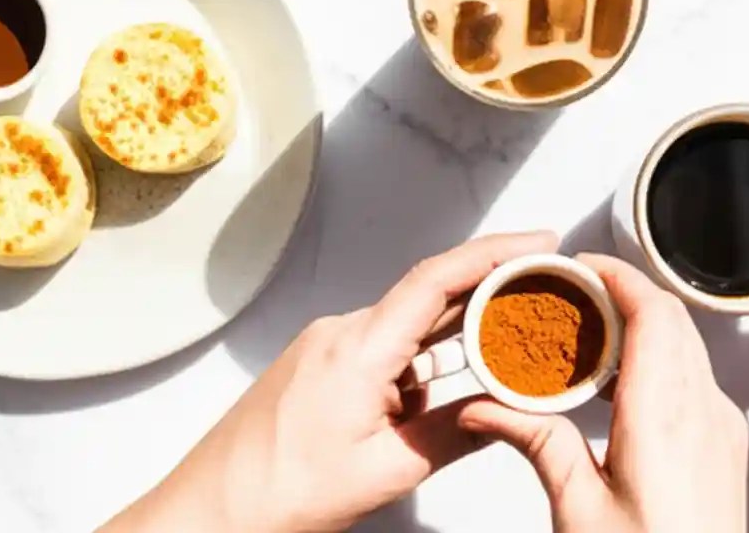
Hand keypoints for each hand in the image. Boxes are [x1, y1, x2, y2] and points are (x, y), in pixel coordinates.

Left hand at [101, 231, 558, 532]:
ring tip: (502, 358)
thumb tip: (502, 411)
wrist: (208, 512)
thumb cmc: (275, 494)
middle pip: (428, 296)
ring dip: (455, 338)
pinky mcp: (319, 366)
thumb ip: (454, 435)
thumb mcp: (385, 471)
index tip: (537, 243)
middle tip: (540, 301)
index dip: (494, 253)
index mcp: (357, 349)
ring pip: (408, 326)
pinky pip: (384, 348)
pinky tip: (442, 392)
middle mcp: (340, 334)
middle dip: (488, 295)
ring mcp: (326, 347)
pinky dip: (420, 362)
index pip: (437, 279)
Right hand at [460, 254, 748, 532]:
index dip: (617, 274)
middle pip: (672, 318)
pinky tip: (621, 383)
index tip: (582, 266)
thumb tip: (488, 409)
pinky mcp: (723, 444)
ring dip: (641, 325)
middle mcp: (704, 412)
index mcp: (666, 418)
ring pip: (686, 344)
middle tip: (576, 294)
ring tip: (590, 335)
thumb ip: (536, 442)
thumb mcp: (576, 509)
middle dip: (623, 293)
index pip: (653, 311)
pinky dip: (658, 358)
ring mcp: (720, 427)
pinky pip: (695, 375)